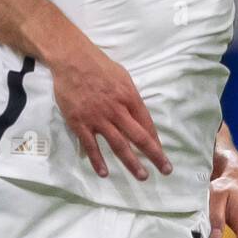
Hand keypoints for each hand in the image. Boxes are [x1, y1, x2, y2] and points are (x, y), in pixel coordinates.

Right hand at [51, 44, 171, 181]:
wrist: (72, 60)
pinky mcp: (80, 123)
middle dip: (154, 155)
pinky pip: (90, 145)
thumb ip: (131, 97)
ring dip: (131, 162)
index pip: (147, 124)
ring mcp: (98, 118)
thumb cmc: (100, 66)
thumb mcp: (124, 77)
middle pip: (139, 137)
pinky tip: (104, 173)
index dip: (156, 140)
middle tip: (165, 170)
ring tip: (142, 176)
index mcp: (129, 98)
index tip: (162, 153)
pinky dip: (97, 160)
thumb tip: (139, 113)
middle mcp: (117, 110)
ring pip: (118, 144)